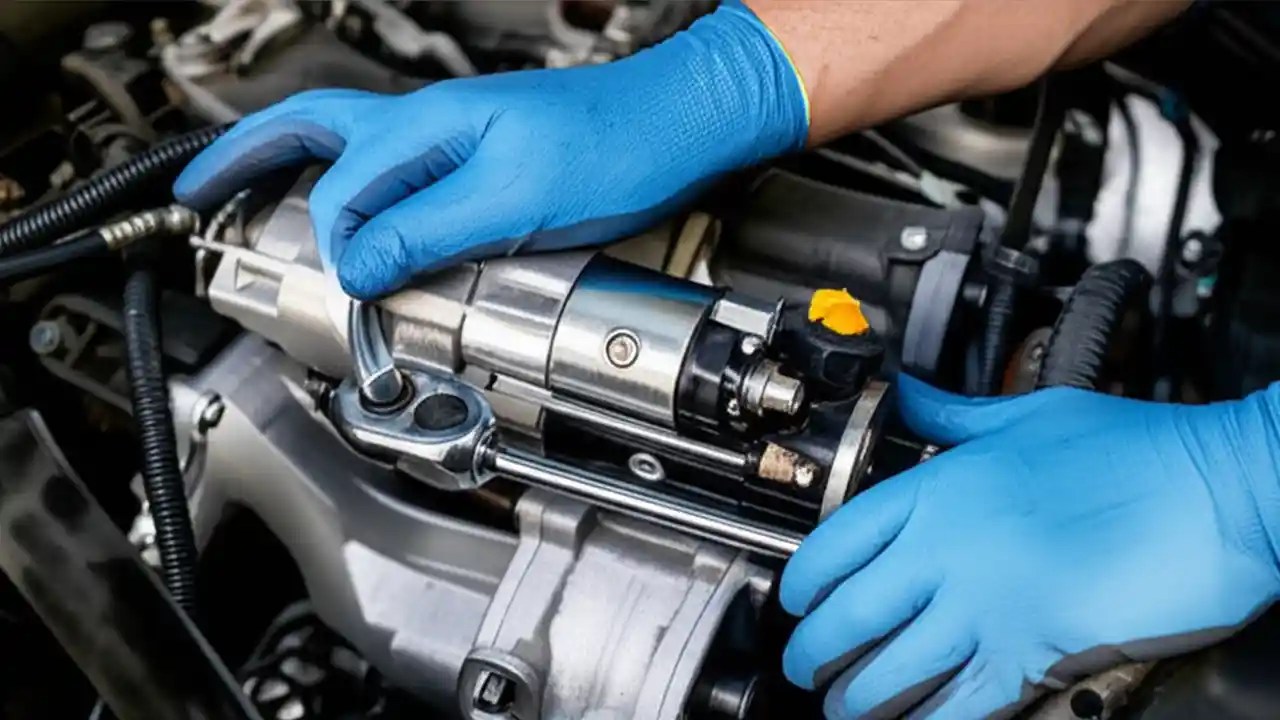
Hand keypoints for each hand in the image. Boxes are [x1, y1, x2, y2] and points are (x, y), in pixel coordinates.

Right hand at [173, 1, 806, 298]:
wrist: (681, 129)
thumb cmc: (617, 151)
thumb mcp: (515, 201)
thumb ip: (426, 233)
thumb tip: (356, 268)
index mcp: (425, 130)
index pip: (342, 198)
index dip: (332, 251)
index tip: (344, 296)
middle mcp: (429, 127)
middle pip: (312, 134)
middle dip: (246, 162)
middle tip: (198, 192)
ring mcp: (454, 140)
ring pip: (351, 152)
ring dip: (296, 173)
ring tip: (253, 195)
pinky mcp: (483, 162)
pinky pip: (401, 179)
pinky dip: (365, 200)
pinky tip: (368, 223)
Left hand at [780, 376, 1279, 718]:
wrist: (1218, 489)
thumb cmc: (1134, 450)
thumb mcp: (1029, 415)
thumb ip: (953, 415)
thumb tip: (907, 396)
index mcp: (939, 488)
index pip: (836, 542)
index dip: (803, 581)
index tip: (796, 600)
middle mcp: (948, 548)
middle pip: (847, 615)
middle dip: (813, 652)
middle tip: (805, 667)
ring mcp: (986, 605)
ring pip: (889, 670)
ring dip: (854, 699)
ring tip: (841, 709)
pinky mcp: (1033, 654)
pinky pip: (957, 707)